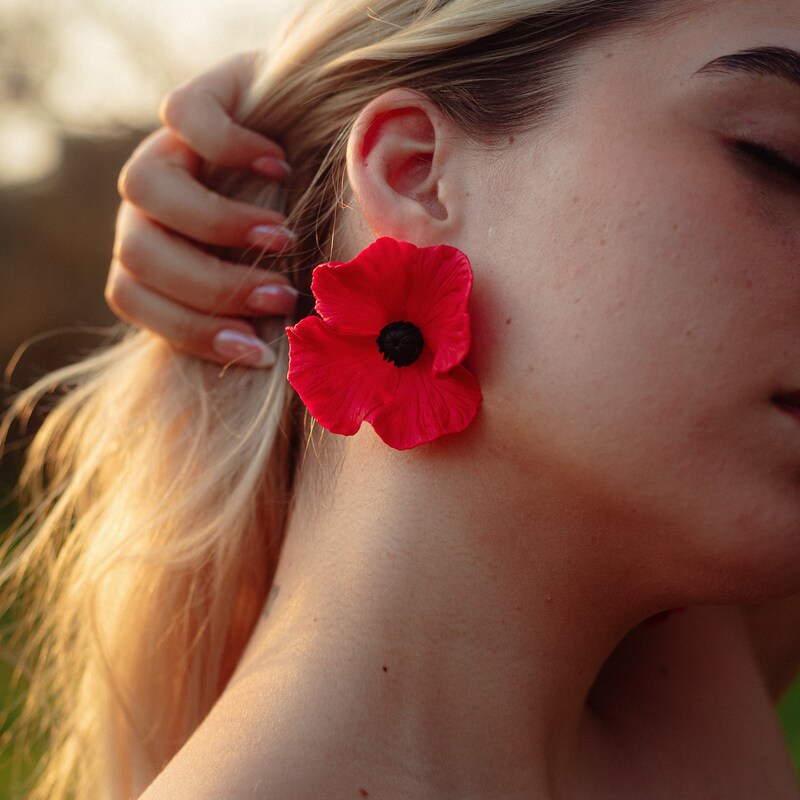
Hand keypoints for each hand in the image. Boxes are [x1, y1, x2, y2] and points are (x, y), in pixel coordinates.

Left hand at [107, 52, 297, 367]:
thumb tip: (282, 362)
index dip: (190, 331)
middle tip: (282, 296)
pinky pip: (185, 116)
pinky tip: (281, 167)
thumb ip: (268, 315)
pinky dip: (233, 147)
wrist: (323, 149)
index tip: (258, 351)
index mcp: (154, 254)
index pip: (130, 297)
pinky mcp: (198, 99)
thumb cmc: (306, 237)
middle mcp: (148, 205)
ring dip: (221, 225)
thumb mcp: (285, 283)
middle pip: (135, 251)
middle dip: (214, 287)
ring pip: (142, 187)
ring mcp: (166, 147)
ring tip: (283, 239)